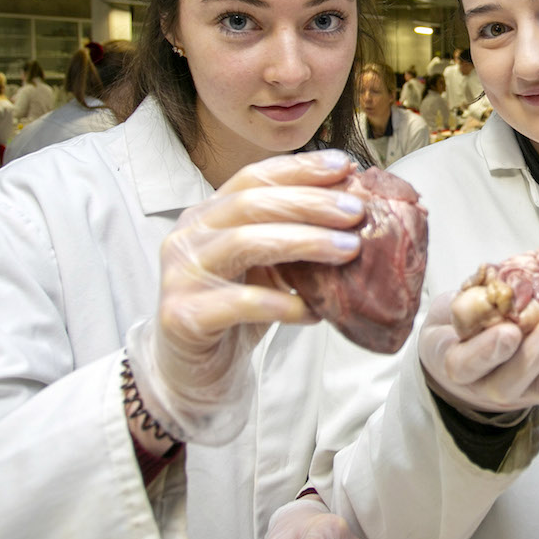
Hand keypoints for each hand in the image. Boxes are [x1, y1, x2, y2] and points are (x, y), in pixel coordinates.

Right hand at [127, 151, 364, 444]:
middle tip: (356, 210)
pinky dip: (282, 303)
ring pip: (245, 242)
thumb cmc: (237, 312)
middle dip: (310, 202)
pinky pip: (240, 302)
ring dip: (304, 242)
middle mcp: (188, 236)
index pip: (254, 177)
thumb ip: (294, 239)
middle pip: (251, 203)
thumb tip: (356, 214)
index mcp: (208, 215)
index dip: (300, 168)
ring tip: (348, 249)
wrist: (194, 373)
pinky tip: (314, 312)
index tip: (345, 166)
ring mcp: (181, 274)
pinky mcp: (183, 315)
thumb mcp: (269, 268)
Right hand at [419, 291, 538, 415]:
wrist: (473, 351)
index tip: (509, 331)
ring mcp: (516, 393)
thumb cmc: (466, 321)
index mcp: (454, 364)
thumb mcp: (457, 305)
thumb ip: (474, 292)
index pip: (466, 365)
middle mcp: (483, 386)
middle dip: (535, 354)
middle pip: (508, 384)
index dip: (487, 350)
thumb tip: (512, 266)